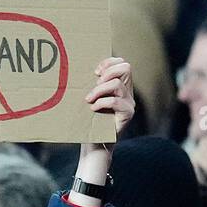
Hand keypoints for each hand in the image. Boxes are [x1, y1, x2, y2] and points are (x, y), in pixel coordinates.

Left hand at [72, 58, 132, 205]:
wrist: (93, 144)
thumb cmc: (88, 120)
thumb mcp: (89, 98)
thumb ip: (91, 85)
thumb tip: (77, 67)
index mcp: (119, 85)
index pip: (122, 63)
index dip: (109, 62)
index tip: (95, 71)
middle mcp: (127, 92)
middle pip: (126, 67)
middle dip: (107, 72)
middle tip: (94, 83)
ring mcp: (129, 103)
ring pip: (117, 84)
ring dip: (99, 90)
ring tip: (88, 100)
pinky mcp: (127, 114)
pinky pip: (116, 101)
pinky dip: (102, 102)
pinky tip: (93, 108)